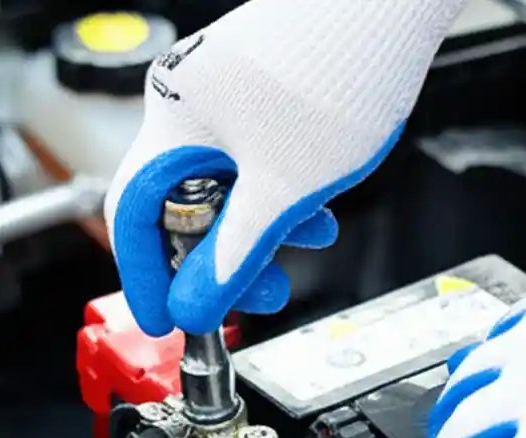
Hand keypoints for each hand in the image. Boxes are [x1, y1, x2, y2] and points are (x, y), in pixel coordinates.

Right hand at [105, 0, 466, 335]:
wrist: (394, 4)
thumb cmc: (337, 69)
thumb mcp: (283, 191)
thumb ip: (234, 256)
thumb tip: (197, 304)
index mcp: (173, 118)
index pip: (131, 213)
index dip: (146, 275)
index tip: (167, 317)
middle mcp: (190, 98)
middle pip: (184, 202)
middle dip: (222, 258)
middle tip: (258, 296)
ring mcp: (229, 88)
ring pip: (228, 183)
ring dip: (261, 227)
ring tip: (308, 246)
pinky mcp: (265, 86)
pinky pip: (256, 156)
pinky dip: (280, 191)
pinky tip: (319, 208)